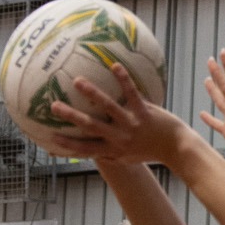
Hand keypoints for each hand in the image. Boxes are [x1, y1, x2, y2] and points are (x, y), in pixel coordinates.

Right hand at [49, 64, 181, 166]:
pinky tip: (114, 66)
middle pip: (91, 127)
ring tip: (78, 81)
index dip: (67, 145)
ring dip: (93, 94)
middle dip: (71, 117)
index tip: (48, 137)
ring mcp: (131, 124)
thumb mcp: (125, 158)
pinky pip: (132, 93)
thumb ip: (105, 154)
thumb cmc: (147, 150)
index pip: (85, 149)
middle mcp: (120, 138)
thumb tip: (94, 151)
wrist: (176, 148)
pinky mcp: (145, 112)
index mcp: (113, 149)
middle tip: (54, 105)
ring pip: (109, 108)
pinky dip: (123, 79)